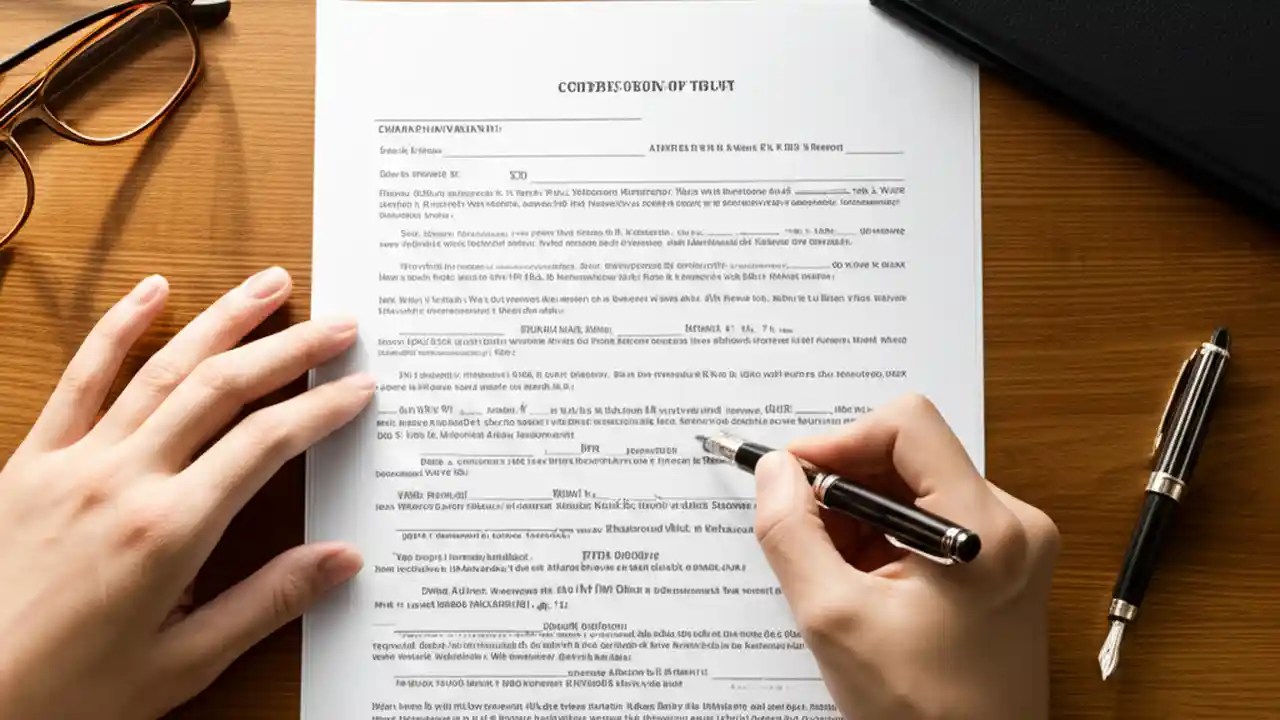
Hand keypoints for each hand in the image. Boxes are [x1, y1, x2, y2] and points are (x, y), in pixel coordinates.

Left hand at [0, 268, 372, 719]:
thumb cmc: (71, 692)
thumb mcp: (184, 663)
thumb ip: (267, 603)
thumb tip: (343, 559)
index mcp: (169, 530)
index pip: (266, 443)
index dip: (321, 408)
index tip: (360, 387)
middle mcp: (123, 480)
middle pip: (223, 389)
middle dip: (289, 349)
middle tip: (339, 323)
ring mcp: (73, 463)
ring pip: (162, 369)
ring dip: (222, 320)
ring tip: (270, 286)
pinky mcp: (31, 462)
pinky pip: (80, 379)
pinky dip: (119, 329)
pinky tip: (153, 292)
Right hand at [754, 394, 1058, 719]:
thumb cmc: (923, 713)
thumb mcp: (834, 619)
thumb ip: (793, 534)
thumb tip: (773, 471)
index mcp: (986, 529)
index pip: (908, 425)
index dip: (839, 440)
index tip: (792, 474)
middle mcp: (1011, 525)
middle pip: (908, 455)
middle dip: (842, 484)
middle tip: (797, 526)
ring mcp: (1009, 546)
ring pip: (913, 489)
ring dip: (857, 516)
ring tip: (829, 571)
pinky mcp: (998, 566)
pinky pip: (927, 522)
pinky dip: (881, 540)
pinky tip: (856, 584)